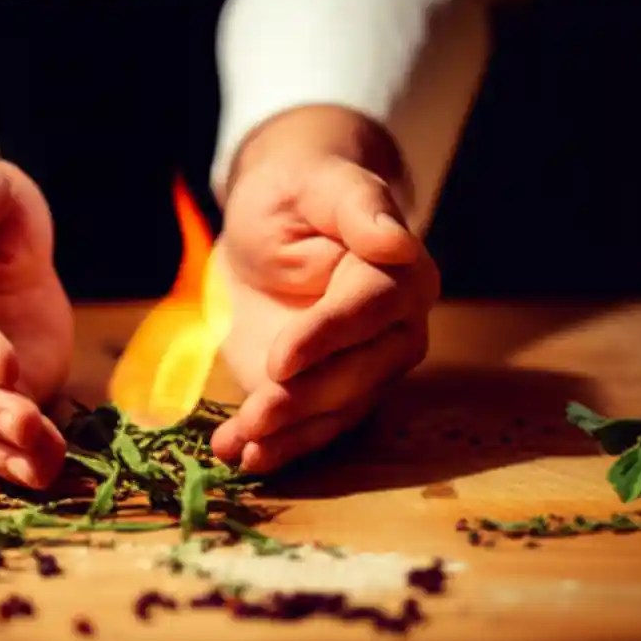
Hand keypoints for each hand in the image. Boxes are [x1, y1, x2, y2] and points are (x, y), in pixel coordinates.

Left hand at [210, 149, 438, 473]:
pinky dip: (275, 448)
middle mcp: (395, 333)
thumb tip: (396, 240)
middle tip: (254, 417)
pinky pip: (308, 429)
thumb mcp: (319, 183)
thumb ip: (358, 207)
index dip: (326, 338)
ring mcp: (363, 371)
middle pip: (355, 376)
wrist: (275, 225)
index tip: (280, 359)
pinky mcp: (325, 396)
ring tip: (238, 447)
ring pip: (333, 413)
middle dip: (302, 401)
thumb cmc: (301, 192)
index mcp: (402, 276)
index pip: (369, 312)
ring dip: (286, 437)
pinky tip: (240, 457)